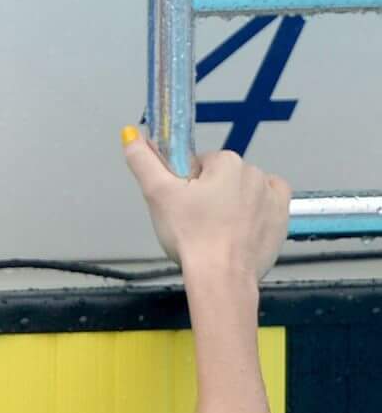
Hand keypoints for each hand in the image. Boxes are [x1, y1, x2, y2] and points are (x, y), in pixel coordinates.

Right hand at [122, 129, 287, 281]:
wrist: (221, 277)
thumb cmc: (191, 237)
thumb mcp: (157, 195)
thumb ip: (143, 162)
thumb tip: (131, 135)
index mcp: (226, 162)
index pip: (199, 165)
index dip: (185, 186)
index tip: (182, 207)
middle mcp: (254, 172)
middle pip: (222, 178)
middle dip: (209, 195)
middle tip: (194, 223)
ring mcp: (271, 196)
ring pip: (243, 191)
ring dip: (231, 205)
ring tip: (215, 232)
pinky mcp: (282, 217)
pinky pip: (268, 204)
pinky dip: (255, 212)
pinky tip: (239, 228)